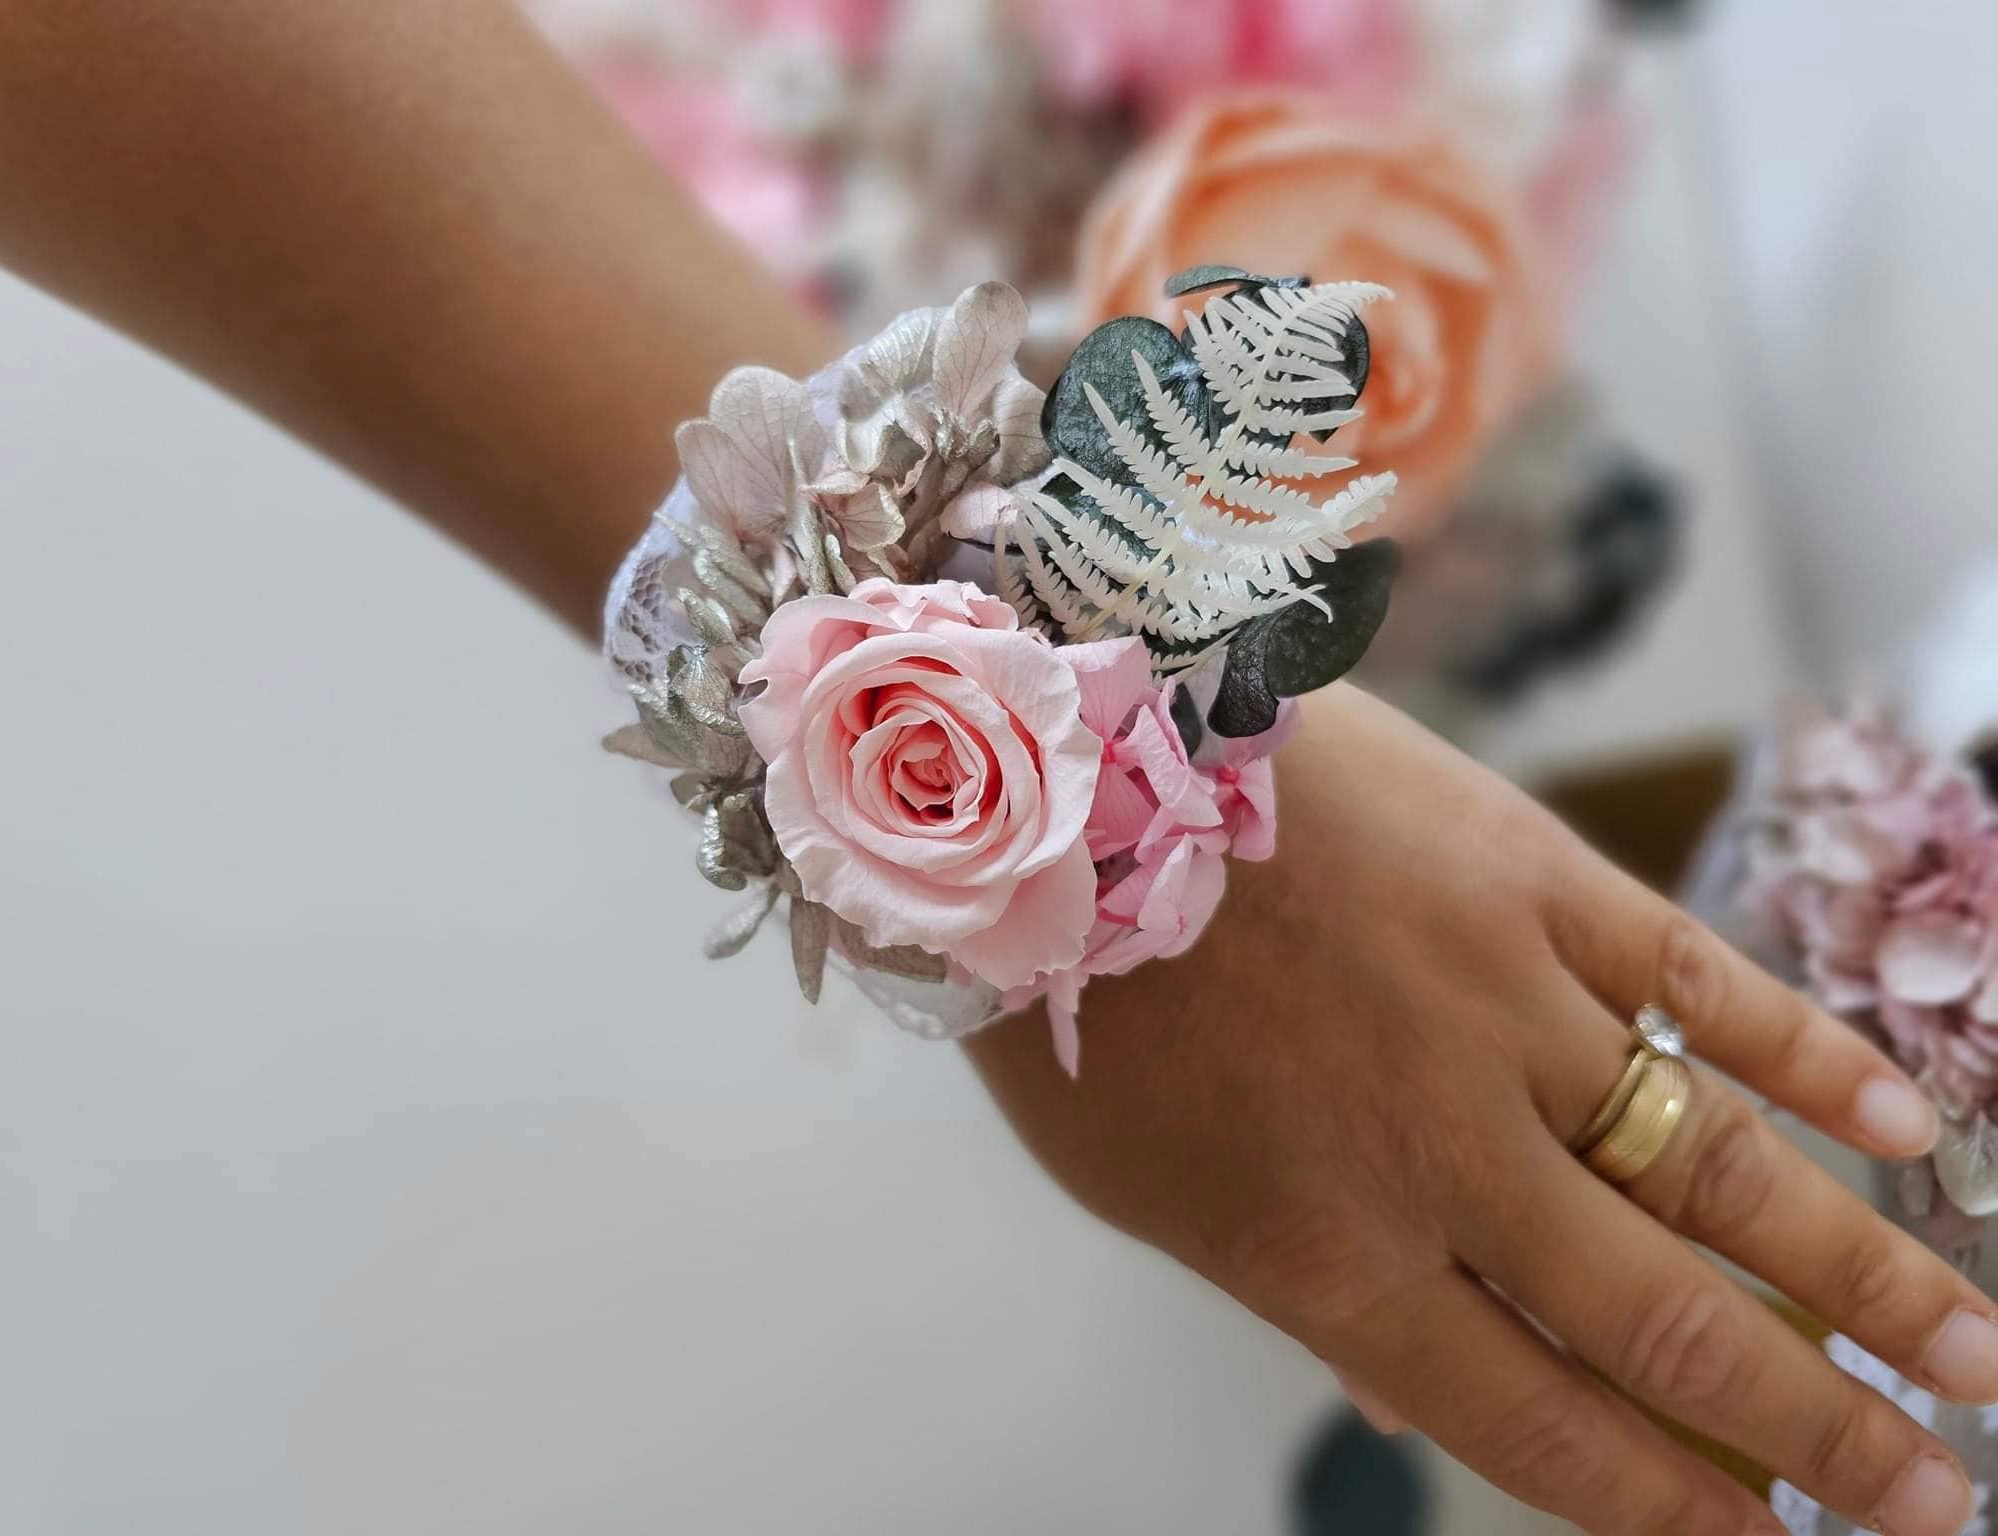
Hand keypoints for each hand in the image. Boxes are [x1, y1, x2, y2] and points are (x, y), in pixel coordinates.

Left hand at [968, 682, 1995, 1535]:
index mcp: (1326, 1254)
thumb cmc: (1081, 998)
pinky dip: (1808, 1058)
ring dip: (1863, 1271)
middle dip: (1817, 1427)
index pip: (1538, 1422)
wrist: (1058, 772)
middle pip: (1668, 1322)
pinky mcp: (1526, 880)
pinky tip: (1905, 1128)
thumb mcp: (1148, 1192)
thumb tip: (1411, 1405)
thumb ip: (1296, 1293)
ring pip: (1719, 1168)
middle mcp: (1440, 1153)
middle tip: (1935, 1498)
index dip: (1667, 1504)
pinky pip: (1695, 983)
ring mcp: (1498, 1008)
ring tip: (1973, 1357)